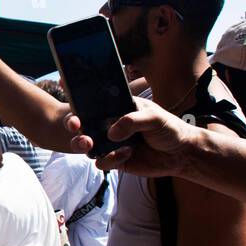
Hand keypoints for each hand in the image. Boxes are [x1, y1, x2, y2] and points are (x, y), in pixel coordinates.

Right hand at [82, 96, 197, 178]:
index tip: (64, 84)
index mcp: (118, 108)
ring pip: (87, 144)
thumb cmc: (169, 129)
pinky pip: (101, 162)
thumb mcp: (154, 118)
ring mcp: (111, 143)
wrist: (181, 155)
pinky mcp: (116, 160)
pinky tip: (127, 154)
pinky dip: (109, 159)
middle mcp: (111, 124)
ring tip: (89, 143)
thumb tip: (111, 132)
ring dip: (83, 143)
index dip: (78, 94)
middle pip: (84, 123)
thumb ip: (132, 121)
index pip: (95, 99)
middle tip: (75, 125)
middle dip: (73, 123)